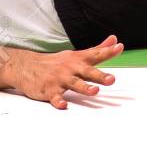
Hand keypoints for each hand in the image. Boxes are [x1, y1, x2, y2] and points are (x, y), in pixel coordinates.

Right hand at [4, 35, 123, 108]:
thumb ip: (97, 50)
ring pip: (73, 84)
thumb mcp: (77, 55)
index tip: (119, 47)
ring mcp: (59, 79)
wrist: (27, 67)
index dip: (107, 51)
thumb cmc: (57, 62)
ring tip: (94, 91)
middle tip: (111, 79)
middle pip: (87, 71)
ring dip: (84, 87)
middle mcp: (70, 68)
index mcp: (78, 60)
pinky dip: (58, 101)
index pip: (95, 54)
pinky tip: (63, 105)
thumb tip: (114, 40)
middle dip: (99, 75)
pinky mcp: (49, 90)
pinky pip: (55, 97)